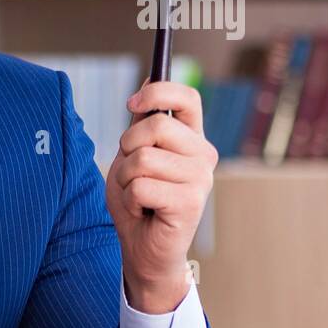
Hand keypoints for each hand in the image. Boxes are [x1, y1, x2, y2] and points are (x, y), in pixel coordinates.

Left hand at [104, 80, 216, 312]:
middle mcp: (203, 156)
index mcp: (192, 139)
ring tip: (137, 195)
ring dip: (125, 179)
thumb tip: (149, 79)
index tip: (131, 103)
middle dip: (127, 148)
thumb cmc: (137, 201)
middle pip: (155, 127)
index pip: (188, 98)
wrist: (142, 248)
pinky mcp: (190, 203)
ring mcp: (200, 179)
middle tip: (131, 172)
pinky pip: (140, 186)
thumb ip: (142, 123)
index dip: (158, 92)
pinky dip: (130, 199)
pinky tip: (143, 210)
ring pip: (142, 159)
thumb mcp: (132, 155)